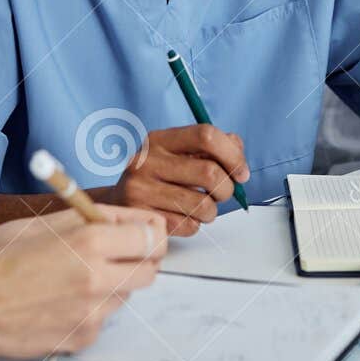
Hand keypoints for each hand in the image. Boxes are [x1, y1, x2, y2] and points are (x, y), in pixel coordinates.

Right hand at [0, 207, 166, 360]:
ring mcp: (94, 313)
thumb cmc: (3, 263)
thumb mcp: (49, 224)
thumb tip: (136, 220)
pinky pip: (104, 319)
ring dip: (113, 285)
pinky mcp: (85, 337)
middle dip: (139, 261)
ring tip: (75, 278)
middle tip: (118, 255)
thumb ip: (98, 219)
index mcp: (90, 242)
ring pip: (126, 295)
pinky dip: (92, 310)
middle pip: (150, 271)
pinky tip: (62, 302)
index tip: (146, 235)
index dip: (151, 235)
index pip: (152, 238)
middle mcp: (98, 278)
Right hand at [100, 124, 249, 237]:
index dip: (233, 155)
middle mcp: (146, 161)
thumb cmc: (157, 177)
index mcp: (159, 140)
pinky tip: (183, 216)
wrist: (117, 204)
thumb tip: (237, 152)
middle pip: (209, 173)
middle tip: (223, 193)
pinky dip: (195, 224)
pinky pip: (189, 226)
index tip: (242, 173)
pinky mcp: (143, 218)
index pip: (205, 135)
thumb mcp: (179, 154)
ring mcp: (140, 191)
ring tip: (202, 206)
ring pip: (203, 205)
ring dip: (212, 210)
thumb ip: (212, 147)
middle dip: (227, 188)